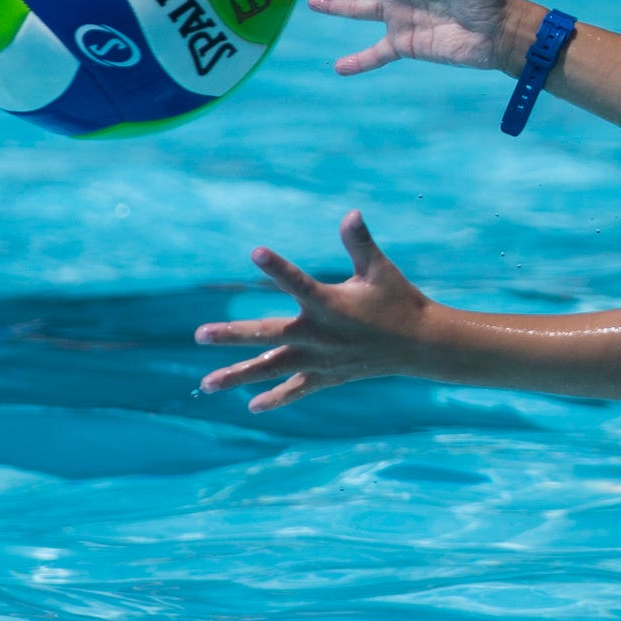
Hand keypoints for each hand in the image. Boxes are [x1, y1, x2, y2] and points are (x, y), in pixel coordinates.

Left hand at [195, 212, 441, 411]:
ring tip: (206, 384)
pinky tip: (252, 407)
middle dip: (233, 334)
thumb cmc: (399, 300)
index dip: (278, 267)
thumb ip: (360, 243)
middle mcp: (319, 335)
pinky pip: (296, 389)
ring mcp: (320, 360)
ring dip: (238, 375)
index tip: (255, 252)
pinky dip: (276, 398)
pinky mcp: (327, 375)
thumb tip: (351, 213)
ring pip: (272, 369)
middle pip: (268, 335)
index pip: (298, 282)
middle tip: (200, 334)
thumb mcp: (380, 270)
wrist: (421, 345)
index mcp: (330, 304)